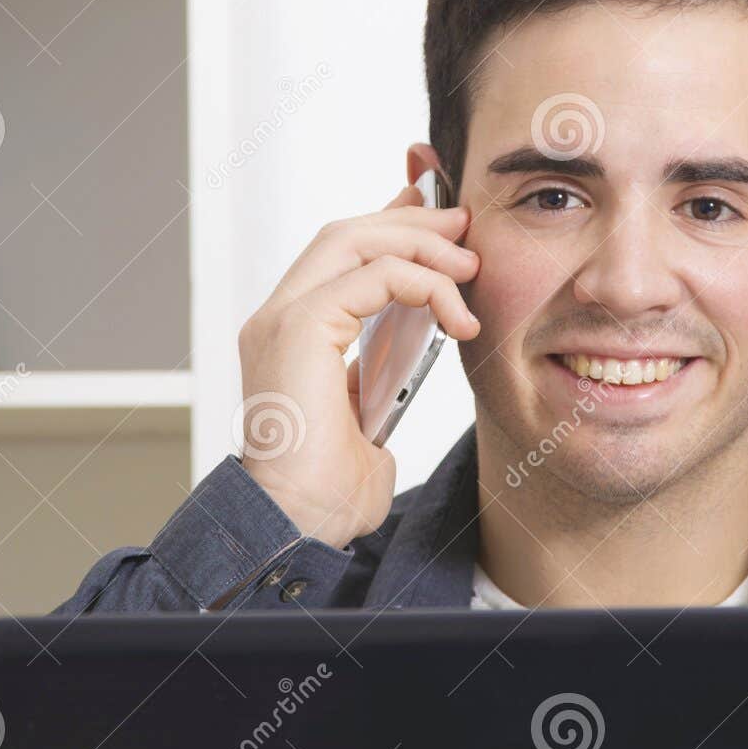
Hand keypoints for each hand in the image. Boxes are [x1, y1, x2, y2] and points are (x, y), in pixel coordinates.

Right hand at [235, 183, 479, 548]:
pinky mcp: (299, 327)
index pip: (339, 256)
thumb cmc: (327, 493)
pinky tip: (456, 313)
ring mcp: (283, 318)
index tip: (442, 223)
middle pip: (345, 235)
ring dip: (420, 244)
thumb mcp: (368, 418)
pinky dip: (422, 283)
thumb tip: (408, 366)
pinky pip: (371, 277)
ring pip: (352, 241)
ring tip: (469, 264)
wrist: (297, 527)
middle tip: (464, 228)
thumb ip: (378, 382)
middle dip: (411, 222)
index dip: (389, 226)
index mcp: (292, 334)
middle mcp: (278, 316)